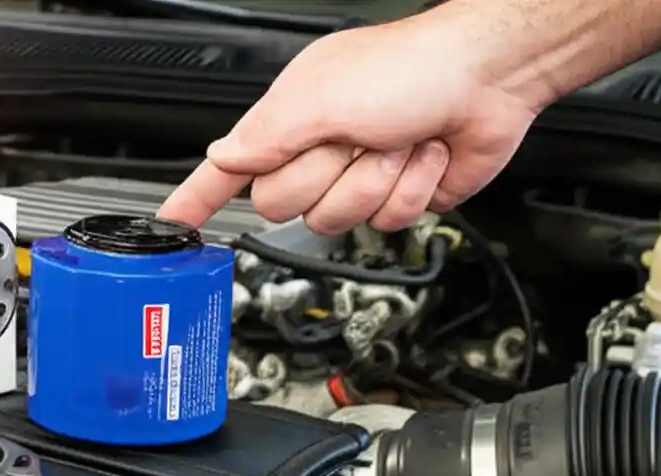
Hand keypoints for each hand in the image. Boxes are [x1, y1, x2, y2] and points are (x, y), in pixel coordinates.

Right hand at [157, 8, 544, 235]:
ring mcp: (359, 177)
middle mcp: (320, 150)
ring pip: (337, 220)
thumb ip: (266, 136)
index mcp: (291, 118)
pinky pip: (386, 223)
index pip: (231, 167)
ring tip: (397, 141)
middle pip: (284, 205)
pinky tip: (423, 156)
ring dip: (375, 181)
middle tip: (352, 141)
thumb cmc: (412, 67)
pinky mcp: (398, 197)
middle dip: (324, 176)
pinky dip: (411, 189)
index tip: (174, 222)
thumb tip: (222, 158)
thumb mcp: (322, 97)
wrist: (487, 78)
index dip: (199, 195)